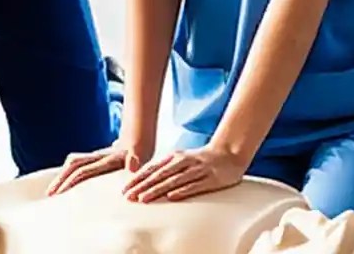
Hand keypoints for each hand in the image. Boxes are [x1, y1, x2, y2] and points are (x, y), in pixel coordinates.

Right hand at [46, 135, 153, 195]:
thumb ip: (136, 159)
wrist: (140, 139)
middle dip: (61, 179)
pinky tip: (63, 185)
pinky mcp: (96, 160)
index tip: (60, 193)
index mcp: (107, 158)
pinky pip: (78, 165)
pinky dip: (68, 174)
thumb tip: (133, 165)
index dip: (70, 181)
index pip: (83, 170)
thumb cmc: (141, 152)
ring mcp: (96, 157)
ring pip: (74, 163)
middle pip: (74, 165)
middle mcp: (99, 156)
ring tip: (52, 191)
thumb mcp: (141, 156)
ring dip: (62, 176)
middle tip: (50, 194)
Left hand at [122, 143, 247, 203]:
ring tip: (144, 198)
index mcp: (174, 157)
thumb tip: (144, 178)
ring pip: (173, 181)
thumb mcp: (181, 160)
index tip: (124, 189)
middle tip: (129, 196)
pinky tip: (172, 197)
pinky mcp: (210, 179)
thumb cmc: (201, 160)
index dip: (137, 179)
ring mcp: (196, 170)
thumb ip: (165, 168)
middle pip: (159, 175)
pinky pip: (194, 186)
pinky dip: (182, 191)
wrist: (229, 153)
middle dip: (142, 186)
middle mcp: (183, 162)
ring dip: (157, 190)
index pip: (152, 169)